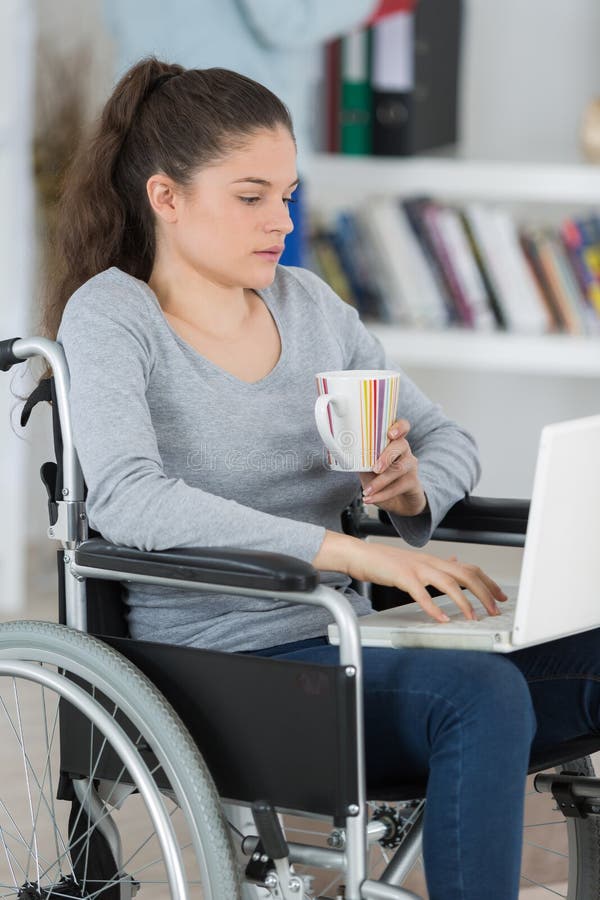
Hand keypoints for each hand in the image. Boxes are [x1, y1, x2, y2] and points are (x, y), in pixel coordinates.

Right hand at [349, 541, 507, 622]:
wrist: (359, 554)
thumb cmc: (384, 562)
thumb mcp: (415, 562)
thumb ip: (436, 566)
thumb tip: (454, 563)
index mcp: (434, 561)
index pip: (470, 569)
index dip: (488, 582)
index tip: (500, 596)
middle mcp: (430, 562)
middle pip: (466, 574)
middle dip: (485, 592)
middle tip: (495, 609)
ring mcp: (416, 568)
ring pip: (449, 582)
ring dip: (465, 601)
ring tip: (474, 617)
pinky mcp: (402, 577)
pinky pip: (421, 593)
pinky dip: (433, 607)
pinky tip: (441, 618)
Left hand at [359, 419, 426, 516]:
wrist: (398, 501)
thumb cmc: (381, 480)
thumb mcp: (368, 469)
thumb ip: (361, 460)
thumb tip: (344, 455)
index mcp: (393, 442)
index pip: (402, 426)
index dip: (399, 427)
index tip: (390, 434)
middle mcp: (404, 451)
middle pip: (401, 445)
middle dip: (387, 456)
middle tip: (375, 468)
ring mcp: (411, 466)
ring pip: (400, 468)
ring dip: (381, 481)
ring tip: (367, 491)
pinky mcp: (413, 482)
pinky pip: (399, 487)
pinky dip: (382, 495)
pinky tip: (370, 499)